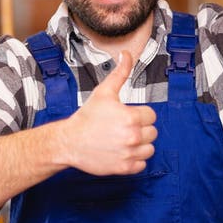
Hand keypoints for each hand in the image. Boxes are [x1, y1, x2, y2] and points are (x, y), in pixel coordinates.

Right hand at [61, 50, 157, 174]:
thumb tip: (127, 55)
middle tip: (123, 128)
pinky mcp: (124, 168)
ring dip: (140, 145)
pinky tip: (122, 152)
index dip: (140, 114)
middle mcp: (132, 136)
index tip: (127, 116)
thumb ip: (120, 73)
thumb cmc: (86, 118)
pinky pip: (141, 165)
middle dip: (141, 129)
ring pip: (149, 149)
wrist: (70, 142)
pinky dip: (134, 160)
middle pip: (152, 133)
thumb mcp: (104, 92)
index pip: (151, 116)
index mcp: (131, 117)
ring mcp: (129, 154)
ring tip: (124, 140)